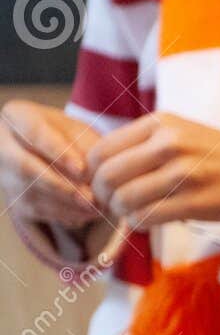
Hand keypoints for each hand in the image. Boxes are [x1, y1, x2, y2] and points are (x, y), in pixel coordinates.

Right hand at [0, 100, 99, 228]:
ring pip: (29, 195)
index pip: (34, 134)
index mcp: (17, 117)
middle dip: (61, 187)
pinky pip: (33, 214)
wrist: (47, 150)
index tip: (81, 169)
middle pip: (25, 168)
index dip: (58, 153)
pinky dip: (61, 217)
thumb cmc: (67, 136)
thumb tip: (91, 176)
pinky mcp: (13, 201)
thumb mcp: (78, 131)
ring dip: (65, 207)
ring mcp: (4, 175)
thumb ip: (86, 147)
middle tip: (90, 199)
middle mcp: (3, 145)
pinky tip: (84, 217)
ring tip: (95, 210)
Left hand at [87, 112, 219, 228]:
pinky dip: (138, 223)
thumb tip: (100, 168)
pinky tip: (145, 221)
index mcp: (160, 123)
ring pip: (125, 198)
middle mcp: (169, 144)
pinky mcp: (194, 202)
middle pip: (109, 175)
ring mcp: (183, 173)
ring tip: (130, 213)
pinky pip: (147, 216)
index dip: (93, 173)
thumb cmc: (215, 156)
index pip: (102, 149)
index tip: (102, 185)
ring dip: (120, 212)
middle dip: (103, 195)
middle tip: (110, 204)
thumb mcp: (179, 133)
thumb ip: (142, 143)